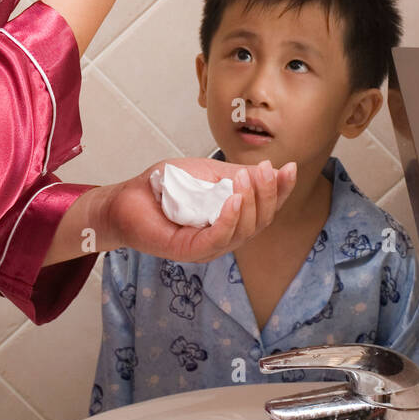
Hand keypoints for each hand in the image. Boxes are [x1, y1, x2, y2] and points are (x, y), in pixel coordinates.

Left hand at [97, 156, 297, 262]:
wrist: (128, 196)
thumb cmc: (166, 186)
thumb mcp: (209, 173)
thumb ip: (238, 175)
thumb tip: (271, 170)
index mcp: (233, 219)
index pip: (266, 209)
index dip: (281, 191)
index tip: (290, 168)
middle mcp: (225, 236)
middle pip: (260, 222)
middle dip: (268, 195)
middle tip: (265, 171)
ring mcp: (207, 246)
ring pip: (243, 232)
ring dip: (250, 203)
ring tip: (246, 179)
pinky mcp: (188, 251)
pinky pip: (217, 239)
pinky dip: (229, 219)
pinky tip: (232, 199)